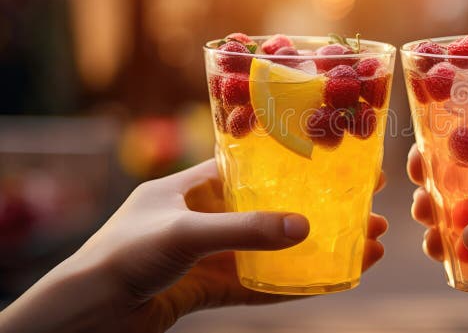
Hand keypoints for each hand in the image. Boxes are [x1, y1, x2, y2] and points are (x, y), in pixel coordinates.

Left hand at [0, 160, 387, 332]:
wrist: (84, 317)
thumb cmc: (121, 255)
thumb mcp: (184, 232)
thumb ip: (243, 229)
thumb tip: (305, 226)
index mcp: (194, 185)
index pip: (256, 167)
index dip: (298, 165)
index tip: (340, 165)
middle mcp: (207, 216)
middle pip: (277, 210)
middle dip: (323, 213)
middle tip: (369, 214)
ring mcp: (212, 255)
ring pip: (276, 250)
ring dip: (318, 250)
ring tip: (366, 248)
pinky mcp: (211, 290)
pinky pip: (262, 286)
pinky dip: (295, 285)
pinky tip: (332, 282)